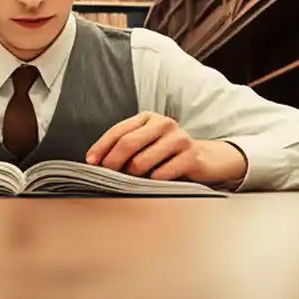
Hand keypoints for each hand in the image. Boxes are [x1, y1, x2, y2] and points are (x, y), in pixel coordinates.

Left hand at [85, 112, 247, 185]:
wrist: (207, 158)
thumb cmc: (168, 153)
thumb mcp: (147, 143)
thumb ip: (125, 146)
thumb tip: (97, 162)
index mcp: (148, 118)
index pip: (118, 130)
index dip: (102, 147)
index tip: (91, 162)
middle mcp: (164, 124)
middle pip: (128, 143)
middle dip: (113, 162)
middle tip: (108, 174)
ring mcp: (179, 139)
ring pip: (142, 161)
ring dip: (135, 174)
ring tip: (140, 176)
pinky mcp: (191, 156)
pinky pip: (161, 174)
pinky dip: (154, 180)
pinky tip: (158, 179)